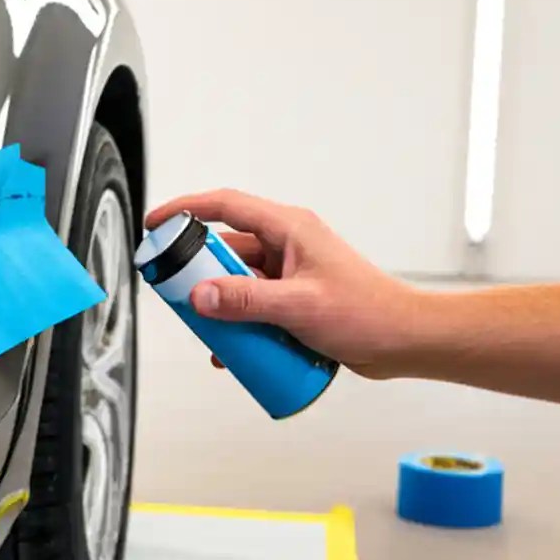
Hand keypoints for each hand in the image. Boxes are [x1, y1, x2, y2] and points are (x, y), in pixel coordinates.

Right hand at [145, 189, 421, 377]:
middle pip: (226, 251)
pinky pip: (255, 305)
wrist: (404, 341)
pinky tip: (235, 352)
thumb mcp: (298, 307)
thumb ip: (246, 301)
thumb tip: (200, 296)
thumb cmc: (367, 314)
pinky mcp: (295, 299)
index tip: (156, 224)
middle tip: (178, 296)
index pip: (225, 207)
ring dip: (222, 307)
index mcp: (289, 229)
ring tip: (212, 334)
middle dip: (199, 276)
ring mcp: (291, 273)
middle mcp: (288, 245)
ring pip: (239, 283)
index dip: (185, 210)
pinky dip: (241, 324)